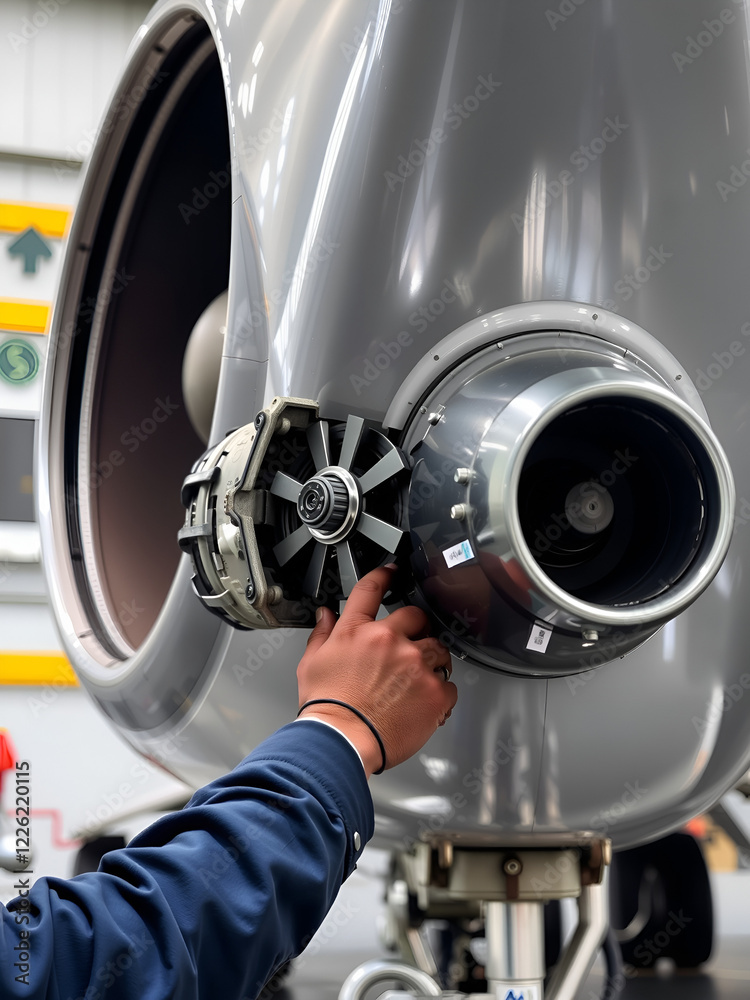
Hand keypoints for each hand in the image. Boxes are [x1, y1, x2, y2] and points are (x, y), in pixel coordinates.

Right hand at [296, 567, 457, 776]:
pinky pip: (449, 684)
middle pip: (416, 616)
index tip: (394, 572)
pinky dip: (441, 693)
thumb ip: (322, 634)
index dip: (385, 575)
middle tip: (412, 644)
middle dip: (417, 627)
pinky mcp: (434, 691)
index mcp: (357, 631)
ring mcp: (415, 664)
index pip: (372, 589)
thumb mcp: (312, 664)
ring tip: (420, 678)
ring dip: (433, 659)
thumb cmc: (327, 709)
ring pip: (438, 648)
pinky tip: (426, 703)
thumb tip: (325, 615)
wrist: (341, 742)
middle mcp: (389, 641)